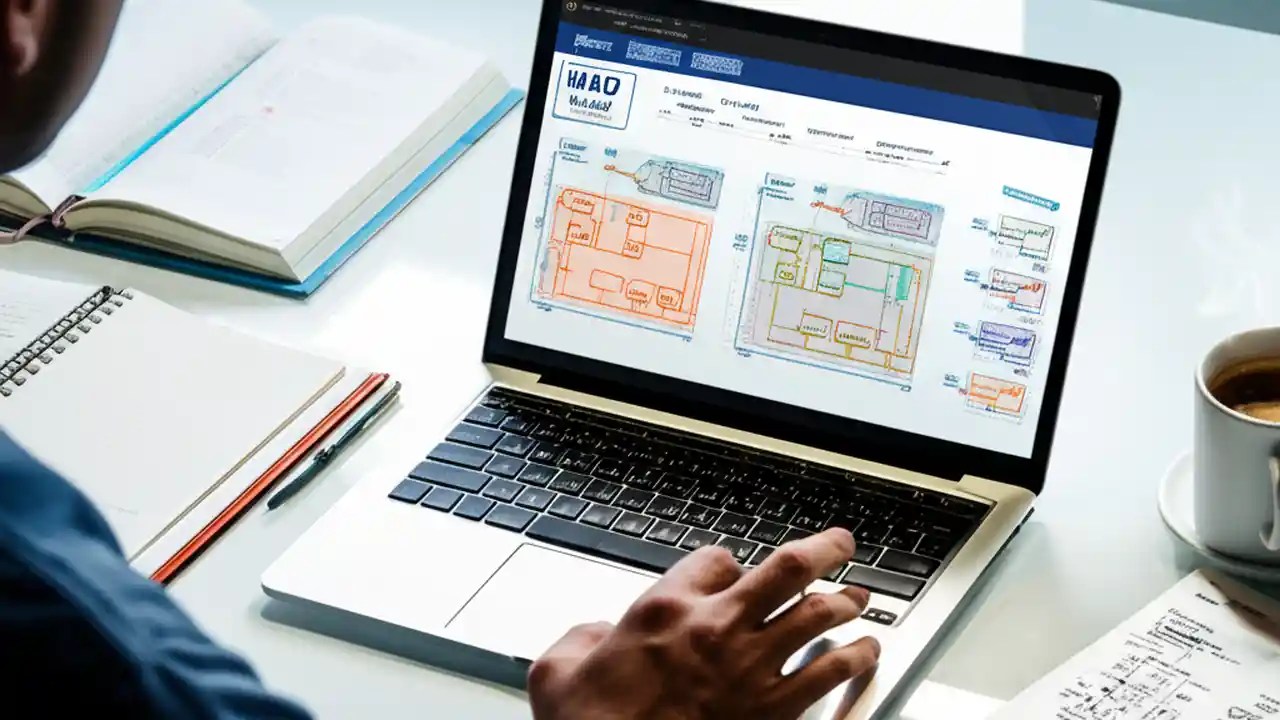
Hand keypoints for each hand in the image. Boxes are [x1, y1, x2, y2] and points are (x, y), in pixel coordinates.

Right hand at [528, 528, 879, 719]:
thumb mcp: (558, 670)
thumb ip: (579, 640)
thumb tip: (594, 636)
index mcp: (665, 608)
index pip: (715, 558)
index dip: (728, 560)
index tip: (731, 569)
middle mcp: (717, 631)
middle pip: (789, 570)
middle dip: (824, 550)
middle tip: (841, 544)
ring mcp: (750, 673)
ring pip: (819, 620)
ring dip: (848, 607)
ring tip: (861, 604)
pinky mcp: (772, 716)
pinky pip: (827, 681)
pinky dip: (852, 666)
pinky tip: (864, 659)